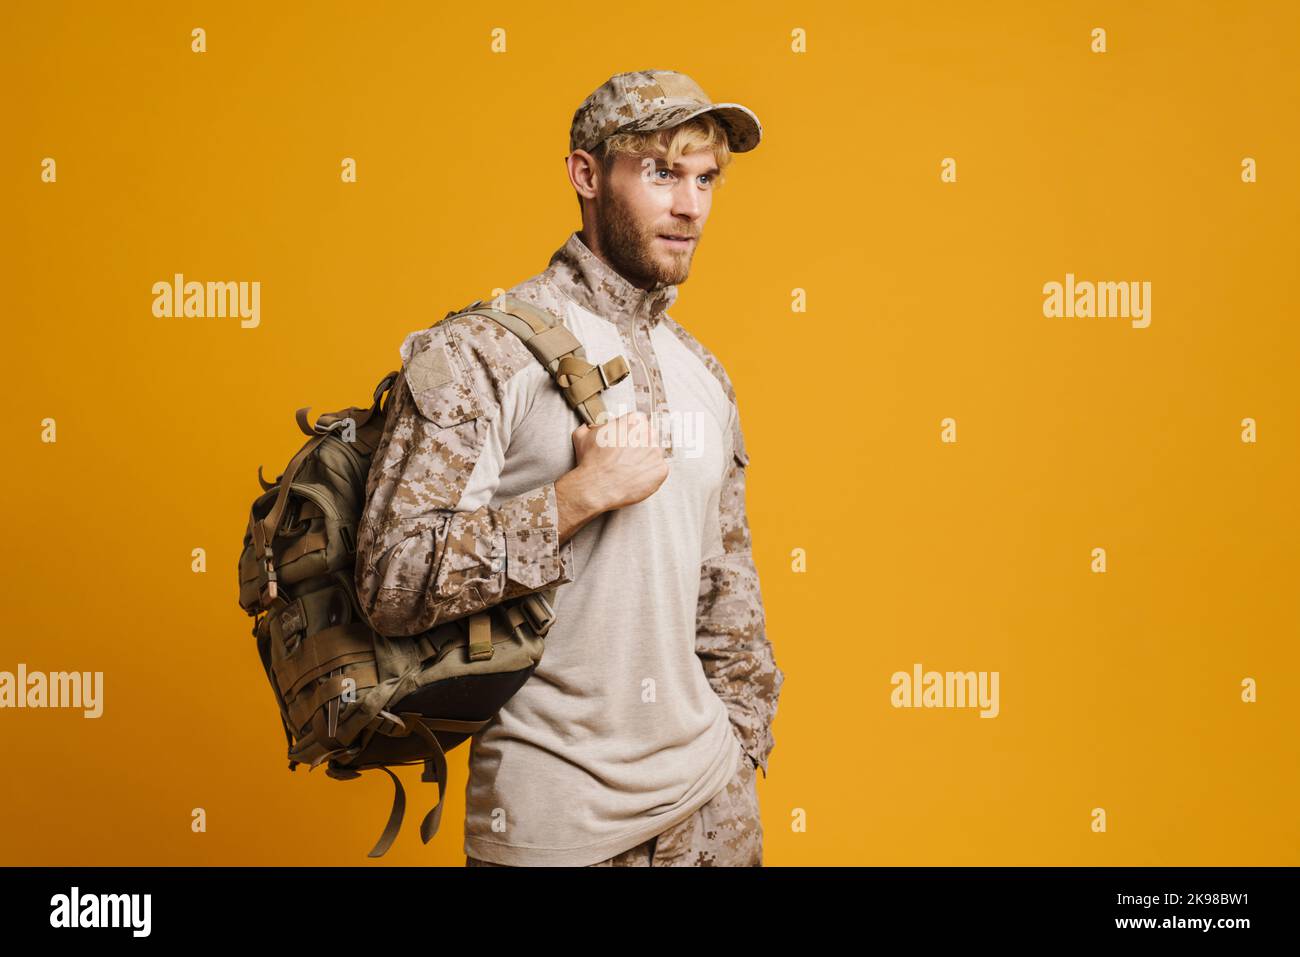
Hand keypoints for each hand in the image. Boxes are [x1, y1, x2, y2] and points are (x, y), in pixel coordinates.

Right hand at [554, 412, 669, 541]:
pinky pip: (659, 471)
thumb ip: (590, 427)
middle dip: (640, 446)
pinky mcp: (661, 470)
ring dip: (645, 460)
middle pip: (649, 437)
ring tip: (630, 470)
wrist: (596, 486)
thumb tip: (590, 427)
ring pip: (654, 454)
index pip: (638, 422)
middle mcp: (649, 433)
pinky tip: (636, 479)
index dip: (630, 434)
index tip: (624, 442)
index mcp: (634, 420)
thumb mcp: (583, 436)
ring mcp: (657, 452)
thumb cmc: (590, 461)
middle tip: (627, 457)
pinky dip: (650, 476)